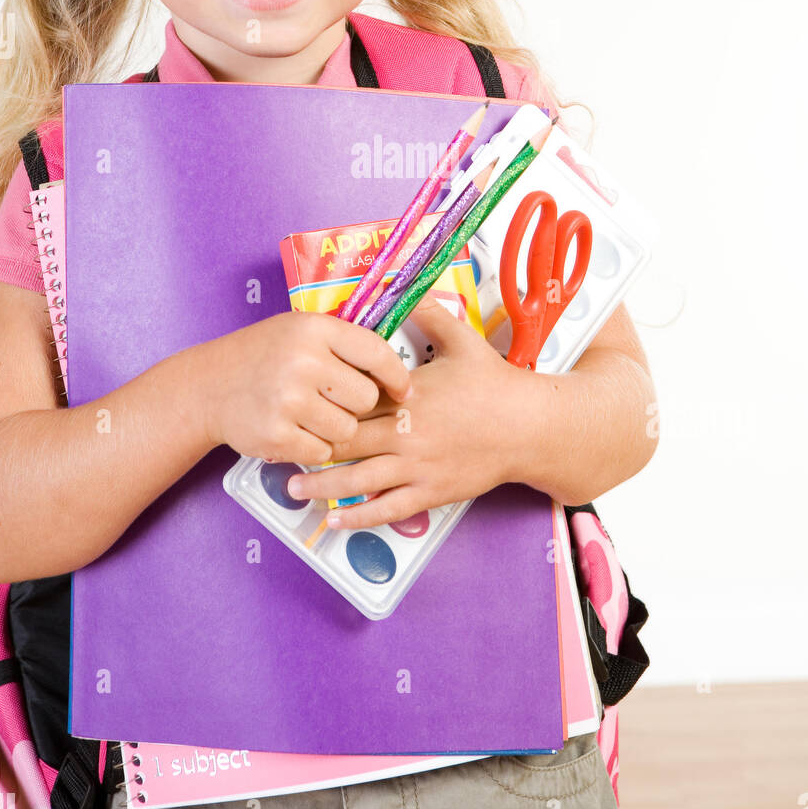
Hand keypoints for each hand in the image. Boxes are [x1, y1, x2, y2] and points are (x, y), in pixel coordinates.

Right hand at [194, 311, 412, 465]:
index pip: (376, 352)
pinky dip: (314, 447)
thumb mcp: (299, 331)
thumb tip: (397, 368)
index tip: (404, 390)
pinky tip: (295, 430)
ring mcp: (288, 400)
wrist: (208, 386)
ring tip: (310, 414)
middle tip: (333, 399)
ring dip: (335, 429)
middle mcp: (303, 362)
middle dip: (356, 404)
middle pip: (366, 398)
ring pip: (347, 430)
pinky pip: (323, 453)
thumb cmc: (263, 356)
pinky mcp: (277, 435)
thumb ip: (343, 343)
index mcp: (314, 329)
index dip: (396, 375)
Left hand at [285, 294, 519, 528]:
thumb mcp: (463, 339)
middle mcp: (406, 434)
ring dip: (322, 487)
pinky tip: (336, 520)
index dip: (319, 407)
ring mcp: (417, 468)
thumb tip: (409, 288)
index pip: (351, 403)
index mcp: (407, 396)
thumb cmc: (495, 384)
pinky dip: (359, 517)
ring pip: (358, 481)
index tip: (293, 406)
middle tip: (278, 450)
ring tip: (294, 490)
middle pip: (345, 443)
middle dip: (308, 448)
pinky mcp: (431, 493)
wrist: (529, 427)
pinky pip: (388, 509)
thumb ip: (430, 314)